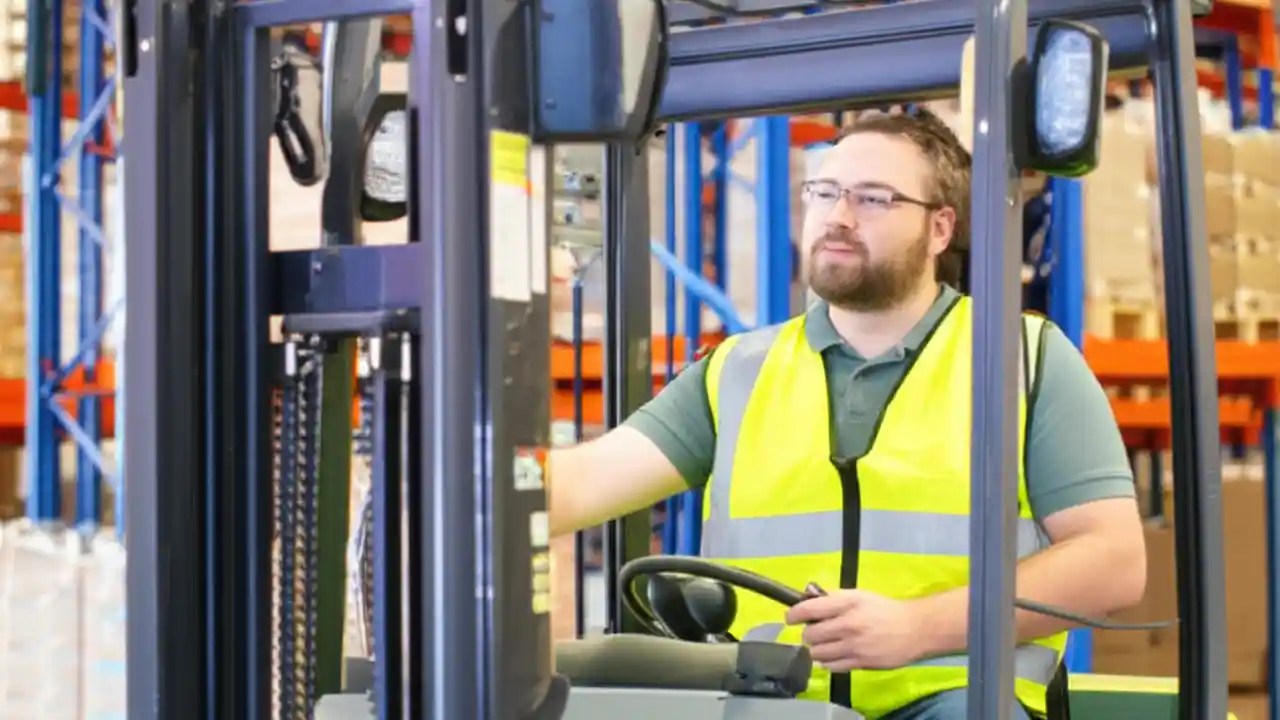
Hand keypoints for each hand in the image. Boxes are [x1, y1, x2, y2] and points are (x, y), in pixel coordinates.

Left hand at [784, 589, 925, 671]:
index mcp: (847, 603)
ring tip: (824, 644)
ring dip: (816, 649)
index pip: (809, 609)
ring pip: (817, 653)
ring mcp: (853, 646)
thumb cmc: (885, 610)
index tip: (790, 618)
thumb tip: (808, 599)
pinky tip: (833, 655)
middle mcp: (848, 625)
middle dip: (808, 633)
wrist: (915, 629)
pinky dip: (827, 662)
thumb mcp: (859, 595)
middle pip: (810, 635)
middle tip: (815, 631)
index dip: (794, 614)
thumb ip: (833, 598)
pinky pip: (831, 667)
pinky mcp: (860, 663)